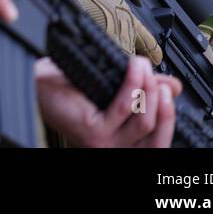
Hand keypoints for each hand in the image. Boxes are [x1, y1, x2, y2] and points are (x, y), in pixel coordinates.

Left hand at [36, 54, 180, 146]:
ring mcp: (105, 142)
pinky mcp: (94, 132)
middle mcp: (116, 146)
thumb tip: (173, 85)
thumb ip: (145, 89)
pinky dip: (133, 85)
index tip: (170, 90)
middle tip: (160, 80)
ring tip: (143, 66)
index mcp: (124, 139)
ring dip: (148, 89)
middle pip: (157, 135)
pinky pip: (124, 108)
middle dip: (164, 104)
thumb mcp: (117, 88)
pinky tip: (134, 68)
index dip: (170, 116)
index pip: (160, 140)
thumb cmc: (72, 87)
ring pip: (144, 121)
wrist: (39, 83)